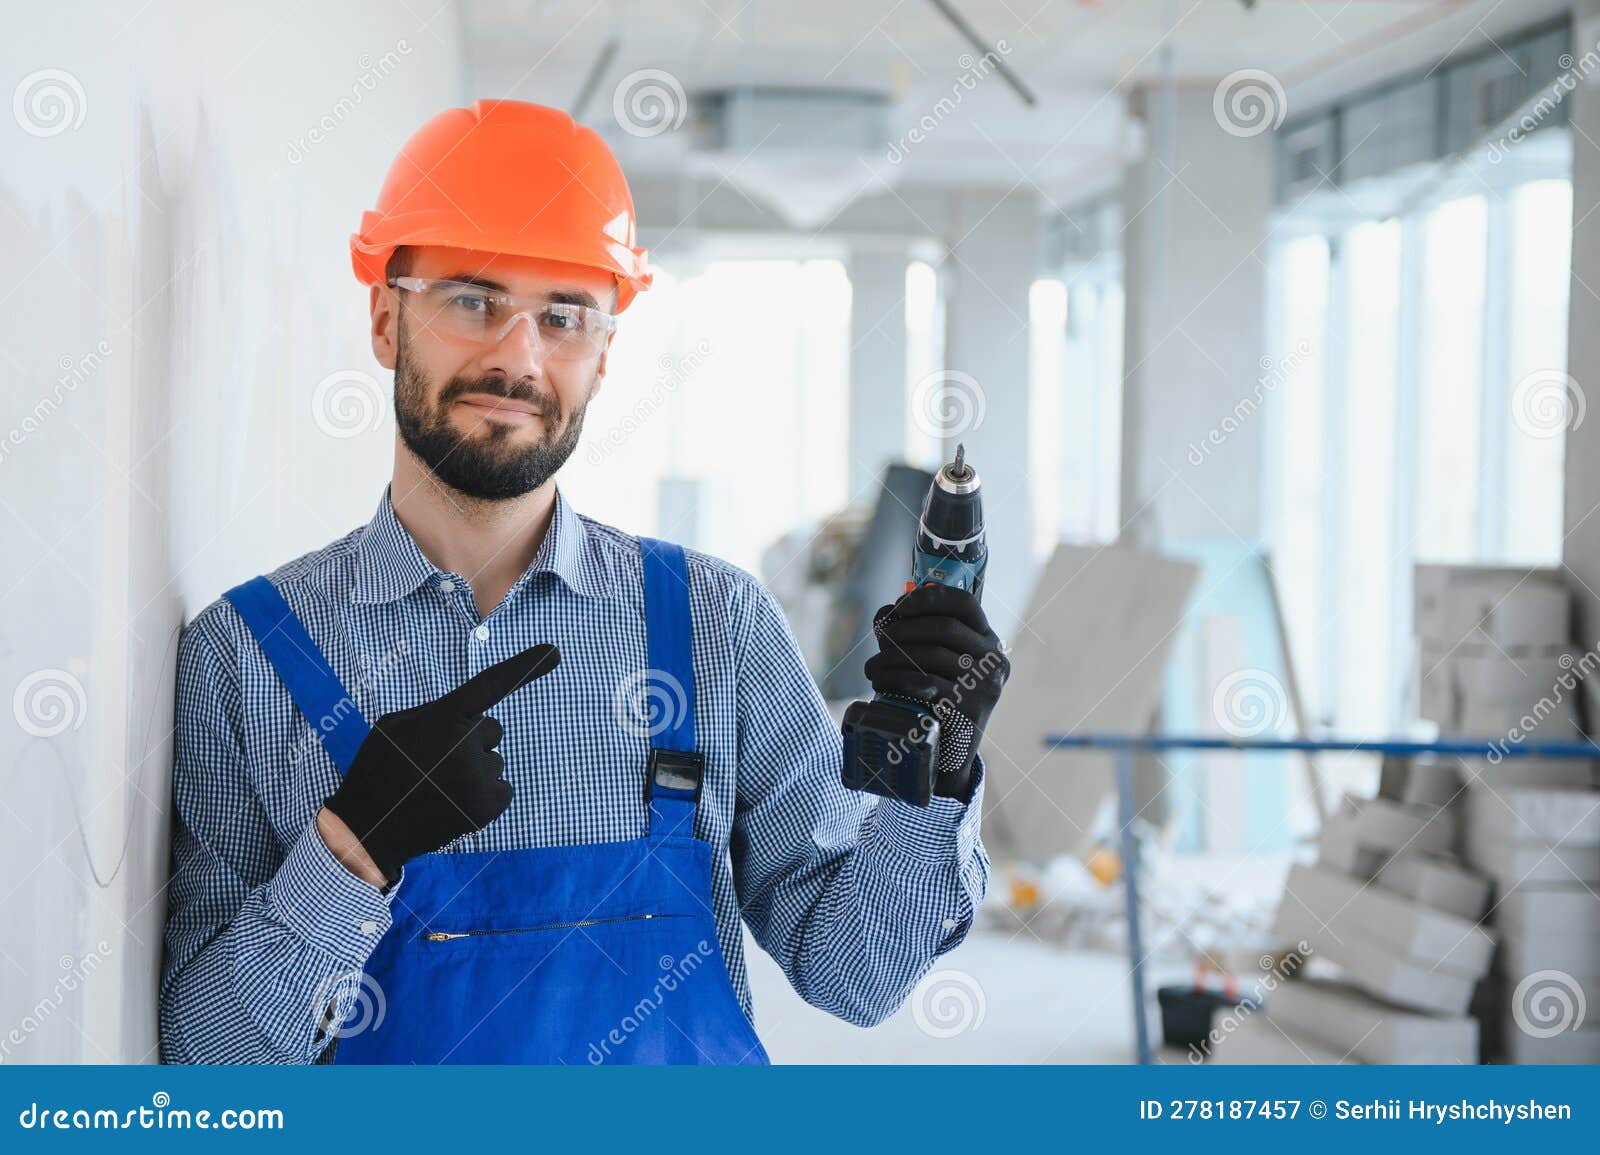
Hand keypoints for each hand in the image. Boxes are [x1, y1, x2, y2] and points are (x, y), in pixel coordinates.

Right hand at [322, 644, 559, 882]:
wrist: (368, 829)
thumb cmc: (381, 769)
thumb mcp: (395, 726)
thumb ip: (437, 713)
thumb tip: (472, 715)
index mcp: (440, 718)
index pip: (489, 686)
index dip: (525, 667)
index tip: (555, 651)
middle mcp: (463, 744)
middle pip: (490, 730)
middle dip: (470, 741)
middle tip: (435, 763)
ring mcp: (476, 778)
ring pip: (494, 761)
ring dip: (474, 771)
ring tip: (438, 788)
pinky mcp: (486, 806)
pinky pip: (502, 788)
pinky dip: (484, 795)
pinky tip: (454, 803)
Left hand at [862, 584, 1007, 801]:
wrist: (949, 756)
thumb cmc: (935, 701)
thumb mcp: (933, 664)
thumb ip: (914, 635)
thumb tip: (884, 615)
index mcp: (988, 641)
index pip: (965, 603)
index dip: (929, 598)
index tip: (899, 606)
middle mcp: (994, 660)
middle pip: (944, 627)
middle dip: (903, 630)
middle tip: (879, 641)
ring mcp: (986, 686)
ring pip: (932, 655)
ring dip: (893, 657)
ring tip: (872, 668)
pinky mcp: (970, 710)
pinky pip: (927, 684)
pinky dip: (896, 679)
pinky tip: (880, 683)